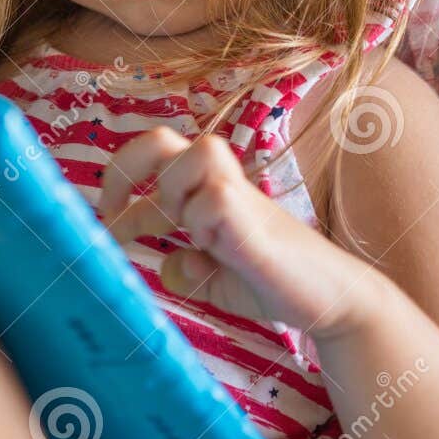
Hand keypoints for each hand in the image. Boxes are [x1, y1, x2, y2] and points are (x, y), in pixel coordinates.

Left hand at [97, 127, 377, 337]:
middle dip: (126, 169)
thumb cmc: (270, 280)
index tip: (107, 215)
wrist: (331, 301)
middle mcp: (220, 183)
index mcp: (204, 188)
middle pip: (162, 138)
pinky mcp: (257, 221)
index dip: (118, 176)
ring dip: (174, 192)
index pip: (151, 153)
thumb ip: (188, 268)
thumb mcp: (214, 278)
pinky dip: (203, 224)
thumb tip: (166, 265)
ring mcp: (241, 197)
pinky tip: (216, 251)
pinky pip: (217, 199)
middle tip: (113, 214)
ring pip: (198, 152)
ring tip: (184, 232)